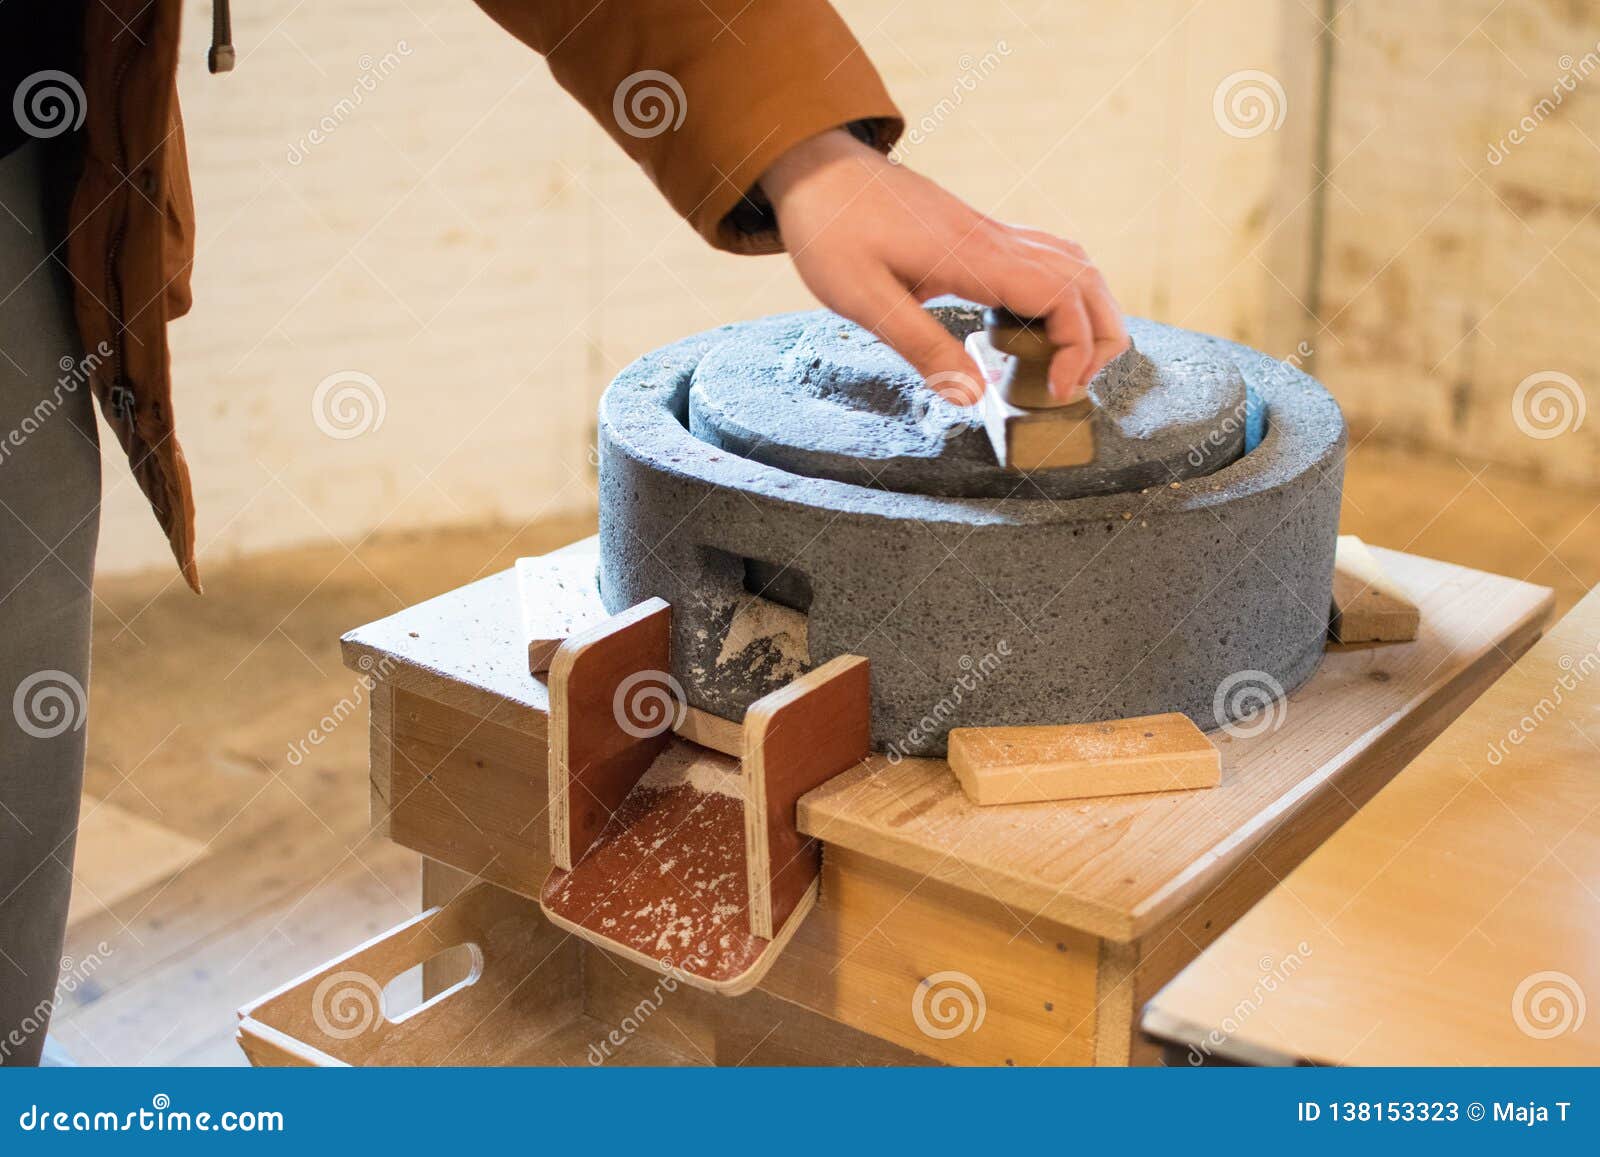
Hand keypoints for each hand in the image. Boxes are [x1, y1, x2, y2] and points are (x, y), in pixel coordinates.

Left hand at [762, 129, 1128, 403]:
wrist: (817, 168)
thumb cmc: (832, 231)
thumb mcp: (863, 298)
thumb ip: (922, 347)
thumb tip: (974, 399)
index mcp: (973, 257)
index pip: (1062, 297)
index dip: (1077, 348)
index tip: (1054, 391)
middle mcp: (994, 240)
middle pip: (1085, 279)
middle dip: (1099, 336)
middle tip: (1071, 386)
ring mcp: (991, 233)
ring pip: (1074, 264)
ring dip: (1089, 314)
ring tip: (1066, 363)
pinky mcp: (979, 234)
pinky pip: (1046, 258)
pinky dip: (1064, 294)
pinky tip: (1039, 326)